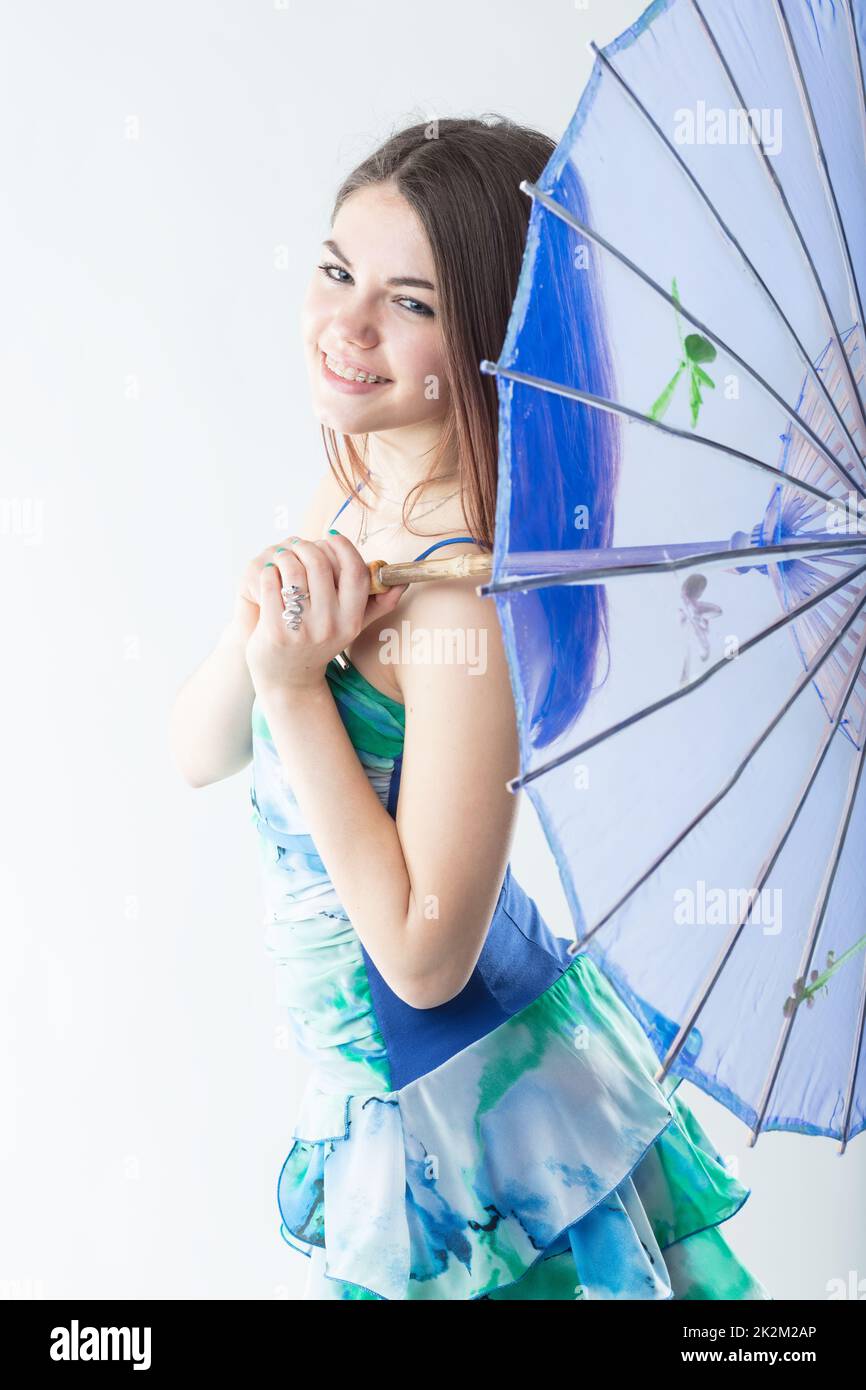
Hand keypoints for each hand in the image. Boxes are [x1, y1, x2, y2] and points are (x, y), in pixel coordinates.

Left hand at [244, 534, 408, 697]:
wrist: (288, 678)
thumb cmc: (319, 643)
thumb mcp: (351, 627)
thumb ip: (377, 605)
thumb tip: (401, 583)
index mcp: (351, 620)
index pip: (355, 572)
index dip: (343, 547)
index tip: (329, 537)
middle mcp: (329, 625)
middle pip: (320, 564)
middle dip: (307, 546)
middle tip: (299, 545)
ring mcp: (301, 629)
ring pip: (293, 570)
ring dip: (285, 556)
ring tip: (282, 558)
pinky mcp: (275, 630)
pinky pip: (270, 583)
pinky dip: (269, 571)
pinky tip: (270, 573)